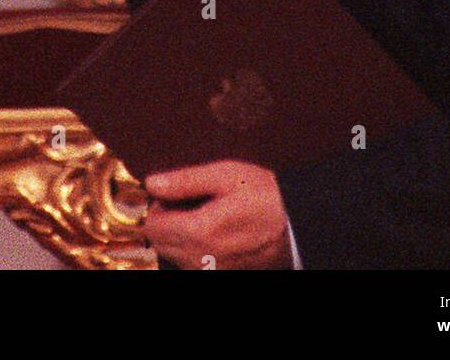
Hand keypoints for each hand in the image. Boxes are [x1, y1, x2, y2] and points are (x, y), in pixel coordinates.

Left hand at [144, 161, 293, 269]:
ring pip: (175, 256)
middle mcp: (201, 260)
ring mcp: (213, 272)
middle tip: (191, 203)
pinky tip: (215, 232)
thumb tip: (152, 183)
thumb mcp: (224, 175)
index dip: (160, 206)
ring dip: (180, 236)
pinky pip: (193, 265)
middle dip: (167, 222)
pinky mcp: (223, 275)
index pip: (153, 226)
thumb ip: (184, 181)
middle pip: (160, 244)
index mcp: (199, 232)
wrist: (297, 224)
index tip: (176, 194)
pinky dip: (195, 249)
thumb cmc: (264, 195)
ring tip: (206, 215)